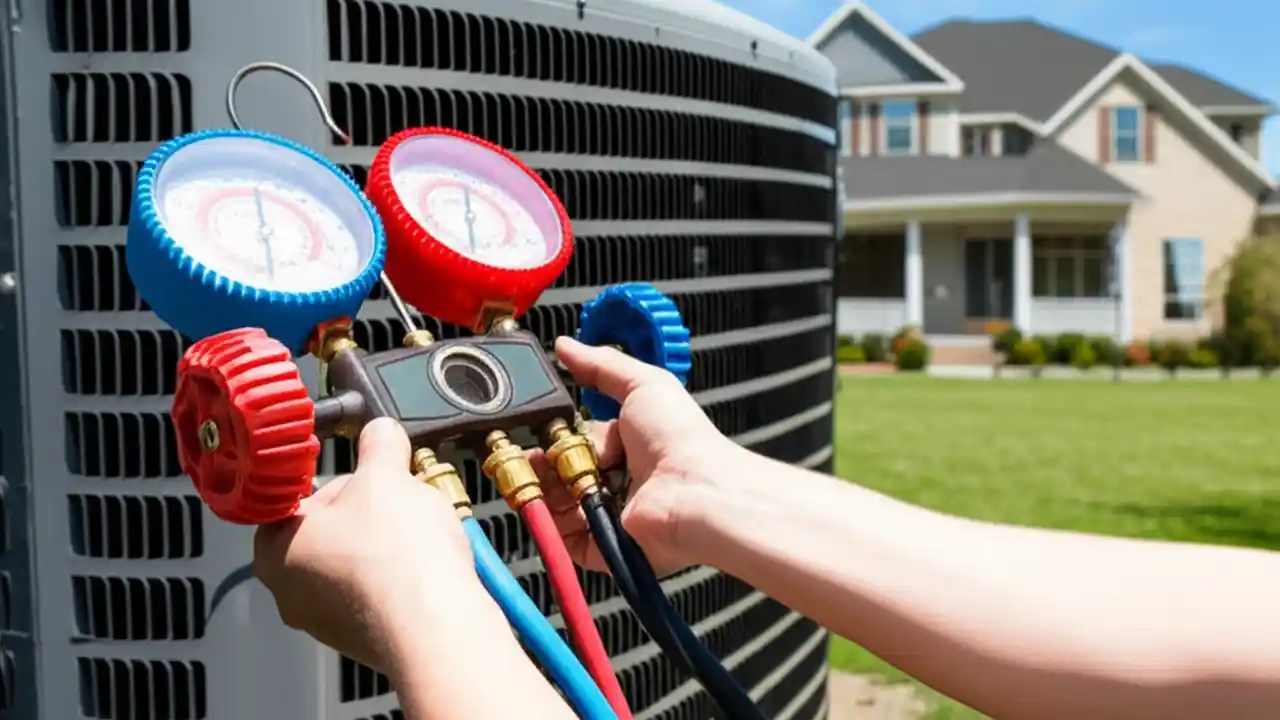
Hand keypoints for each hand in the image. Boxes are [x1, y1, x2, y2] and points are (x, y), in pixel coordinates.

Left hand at [253, 418, 479, 672]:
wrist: (437, 623)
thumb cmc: (395, 555)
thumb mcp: (386, 476)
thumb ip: (379, 445)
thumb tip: (380, 431)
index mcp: (274, 549)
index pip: (291, 499)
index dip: (330, 478)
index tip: (358, 473)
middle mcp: (290, 592)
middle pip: (326, 531)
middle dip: (366, 510)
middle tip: (397, 497)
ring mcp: (327, 621)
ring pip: (355, 562)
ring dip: (386, 542)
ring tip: (418, 531)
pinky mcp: (364, 637)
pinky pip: (378, 592)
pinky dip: (400, 575)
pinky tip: (426, 563)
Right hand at [532, 336, 741, 574]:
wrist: (696, 492)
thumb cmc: (680, 438)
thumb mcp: (643, 384)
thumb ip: (602, 365)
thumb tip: (565, 346)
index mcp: (626, 445)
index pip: (575, 439)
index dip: (553, 435)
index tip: (530, 428)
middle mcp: (617, 480)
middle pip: (560, 472)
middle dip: (540, 464)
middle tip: (527, 458)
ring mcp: (609, 515)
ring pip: (557, 504)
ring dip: (540, 491)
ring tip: (532, 480)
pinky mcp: (603, 547)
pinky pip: (564, 539)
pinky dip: (549, 526)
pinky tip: (542, 508)